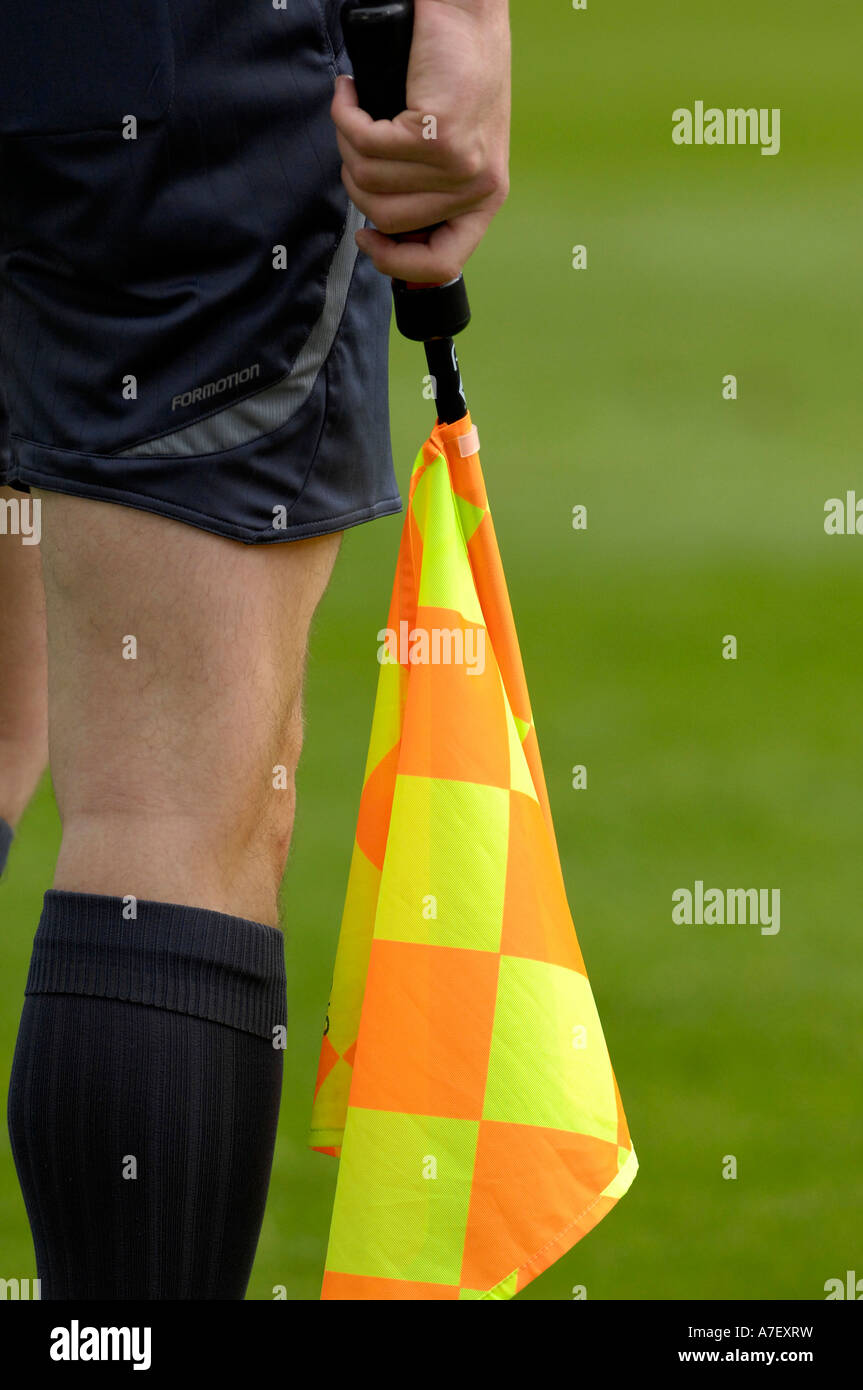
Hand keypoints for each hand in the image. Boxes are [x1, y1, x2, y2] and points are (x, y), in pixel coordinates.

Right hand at [331, 0, 510, 282]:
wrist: (465, 12)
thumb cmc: (454, 71)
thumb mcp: (450, 146)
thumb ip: (427, 189)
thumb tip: (380, 228)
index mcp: (485, 199)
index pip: (442, 264)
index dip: (395, 262)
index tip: (366, 239)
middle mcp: (478, 188)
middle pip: (386, 219)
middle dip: (355, 180)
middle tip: (356, 141)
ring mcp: (459, 165)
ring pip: (369, 180)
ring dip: (348, 142)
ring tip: (356, 110)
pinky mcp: (437, 136)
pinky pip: (365, 144)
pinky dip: (347, 116)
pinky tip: (352, 92)